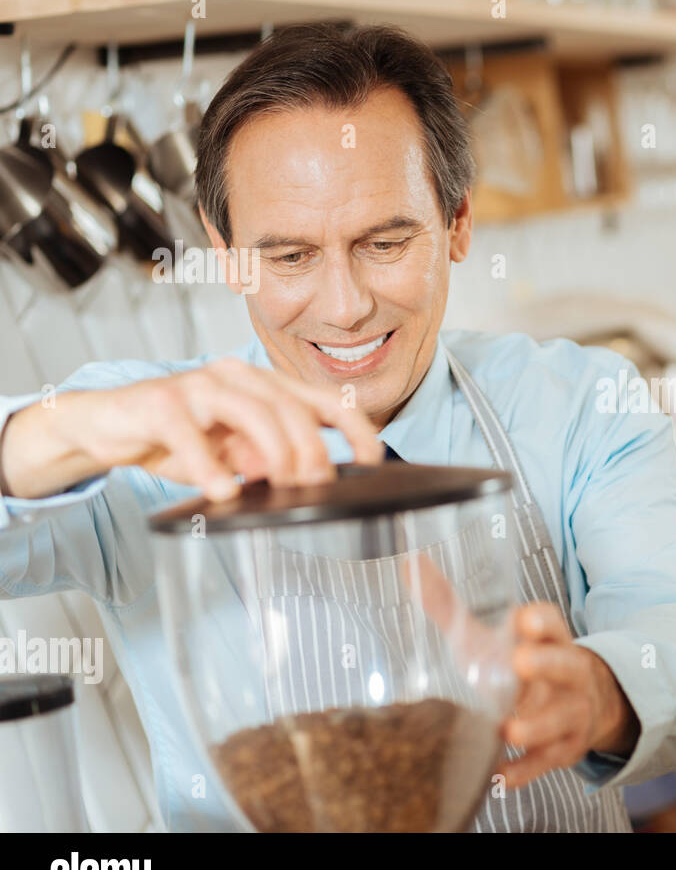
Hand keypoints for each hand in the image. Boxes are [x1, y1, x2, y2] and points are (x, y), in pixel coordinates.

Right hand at [1, 357, 383, 499]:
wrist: (107, 425)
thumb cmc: (177, 440)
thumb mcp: (232, 457)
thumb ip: (266, 462)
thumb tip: (300, 477)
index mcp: (265, 387)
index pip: (325, 401)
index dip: (356, 428)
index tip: (374, 459)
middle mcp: (238, 377)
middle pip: (294, 409)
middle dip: (313, 451)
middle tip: (316, 486)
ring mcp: (200, 385)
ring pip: (255, 413)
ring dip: (276, 454)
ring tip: (283, 488)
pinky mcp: (162, 402)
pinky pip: (192, 434)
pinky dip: (210, 466)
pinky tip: (222, 491)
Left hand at [405, 554, 638, 788]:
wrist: (586, 703)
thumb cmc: (524, 664)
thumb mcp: (493, 637)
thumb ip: (452, 607)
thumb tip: (409, 567)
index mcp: (551, 639)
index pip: (553, 623)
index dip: (540, 621)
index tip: (522, 618)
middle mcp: (568, 673)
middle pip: (565, 665)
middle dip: (545, 664)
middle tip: (519, 663)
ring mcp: (571, 712)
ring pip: (561, 717)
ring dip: (537, 724)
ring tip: (510, 729)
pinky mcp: (565, 748)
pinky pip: (548, 761)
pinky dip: (525, 770)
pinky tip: (502, 776)